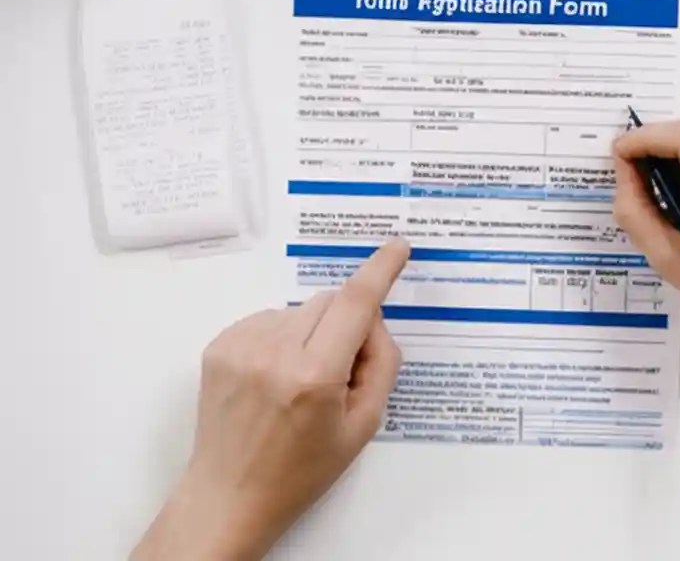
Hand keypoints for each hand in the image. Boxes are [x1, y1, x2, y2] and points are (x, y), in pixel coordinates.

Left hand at [132, 239, 410, 560]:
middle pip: (331, 302)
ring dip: (313, 332)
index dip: (380, 270)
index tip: (397, 247)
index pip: (355, 304)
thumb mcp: (364, 425)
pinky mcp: (219, 345)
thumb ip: (381, 364)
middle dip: (348, 324)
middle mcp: (274, 353)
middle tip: (343, 372)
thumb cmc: (303, 468)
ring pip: (301, 309)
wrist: (230, 495)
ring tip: (300, 382)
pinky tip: (275, 378)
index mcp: (315, 376)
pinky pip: (270, 319)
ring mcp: (240, 346)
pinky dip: (283, 338)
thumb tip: (372, 321)